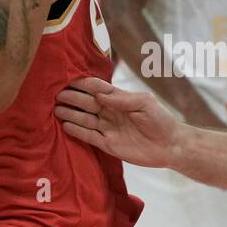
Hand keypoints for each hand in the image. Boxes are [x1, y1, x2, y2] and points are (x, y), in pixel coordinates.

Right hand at [55, 76, 180, 167]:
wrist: (169, 145)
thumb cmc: (160, 120)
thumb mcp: (144, 103)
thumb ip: (122, 99)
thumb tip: (100, 95)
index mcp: (119, 99)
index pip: (97, 89)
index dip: (83, 84)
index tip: (68, 80)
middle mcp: (110, 112)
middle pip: (87, 103)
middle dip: (72, 98)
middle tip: (56, 95)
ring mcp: (108, 128)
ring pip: (85, 119)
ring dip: (71, 114)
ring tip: (56, 109)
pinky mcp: (108, 144)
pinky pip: (89, 137)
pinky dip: (77, 131)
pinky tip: (65, 126)